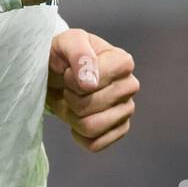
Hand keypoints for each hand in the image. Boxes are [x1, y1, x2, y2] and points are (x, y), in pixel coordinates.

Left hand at [45, 28, 138, 152]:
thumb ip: (79, 54)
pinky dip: (79, 136)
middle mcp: (130, 86)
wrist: (57, 72)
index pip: (94, 83)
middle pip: (91, 106)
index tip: (68, 71)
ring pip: (92, 128)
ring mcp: (126, 110)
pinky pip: (95, 144)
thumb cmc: (63, 54)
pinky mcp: (119, 130)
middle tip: (68, 88)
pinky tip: (77, 120)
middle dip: (71, 98)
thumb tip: (90, 83)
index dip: (72, 80)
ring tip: (72, 103)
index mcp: (123, 62)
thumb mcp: (66, 41)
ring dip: (72, 117)